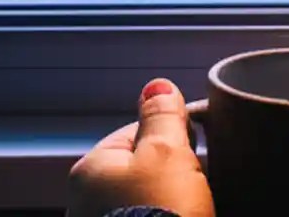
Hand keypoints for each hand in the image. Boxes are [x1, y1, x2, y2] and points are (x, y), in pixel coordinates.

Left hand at [68, 78, 213, 216]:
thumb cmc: (159, 216)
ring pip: (144, 204)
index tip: (203, 143)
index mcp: (92, 167)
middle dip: (171, 175)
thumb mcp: (167, 154)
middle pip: (140, 173)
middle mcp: (85, 201)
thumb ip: (162, 117)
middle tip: (200, 185)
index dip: (174, 135)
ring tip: (196, 209)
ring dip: (169, 206)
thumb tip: (157, 84)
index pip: (137, 133)